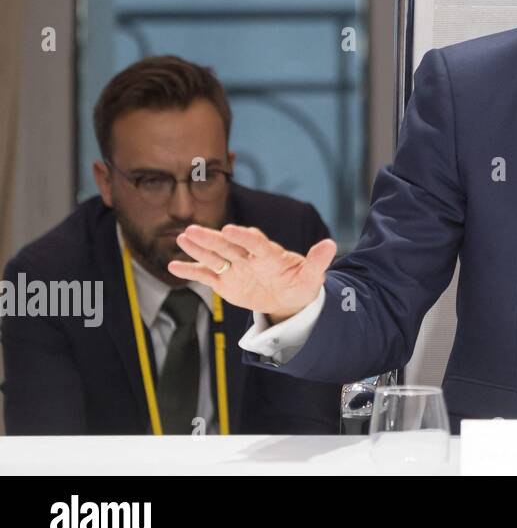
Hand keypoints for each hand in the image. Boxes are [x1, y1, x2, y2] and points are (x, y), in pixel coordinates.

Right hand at [171, 224, 335, 322]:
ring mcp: (235, 269)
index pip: (256, 243)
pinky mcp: (225, 282)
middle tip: (193, 229)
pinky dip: (191, 271)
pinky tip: (174, 265)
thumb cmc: (300, 283)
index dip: (245, 237)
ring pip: (214, 257)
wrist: (288, 298)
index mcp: (270, 254)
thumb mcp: (312, 275)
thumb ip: (318, 261)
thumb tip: (330, 244)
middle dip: (212, 239)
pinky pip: (206, 276)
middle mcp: (249, 258)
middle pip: (228, 246)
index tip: (231, 229)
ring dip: (198, 248)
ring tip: (182, 237)